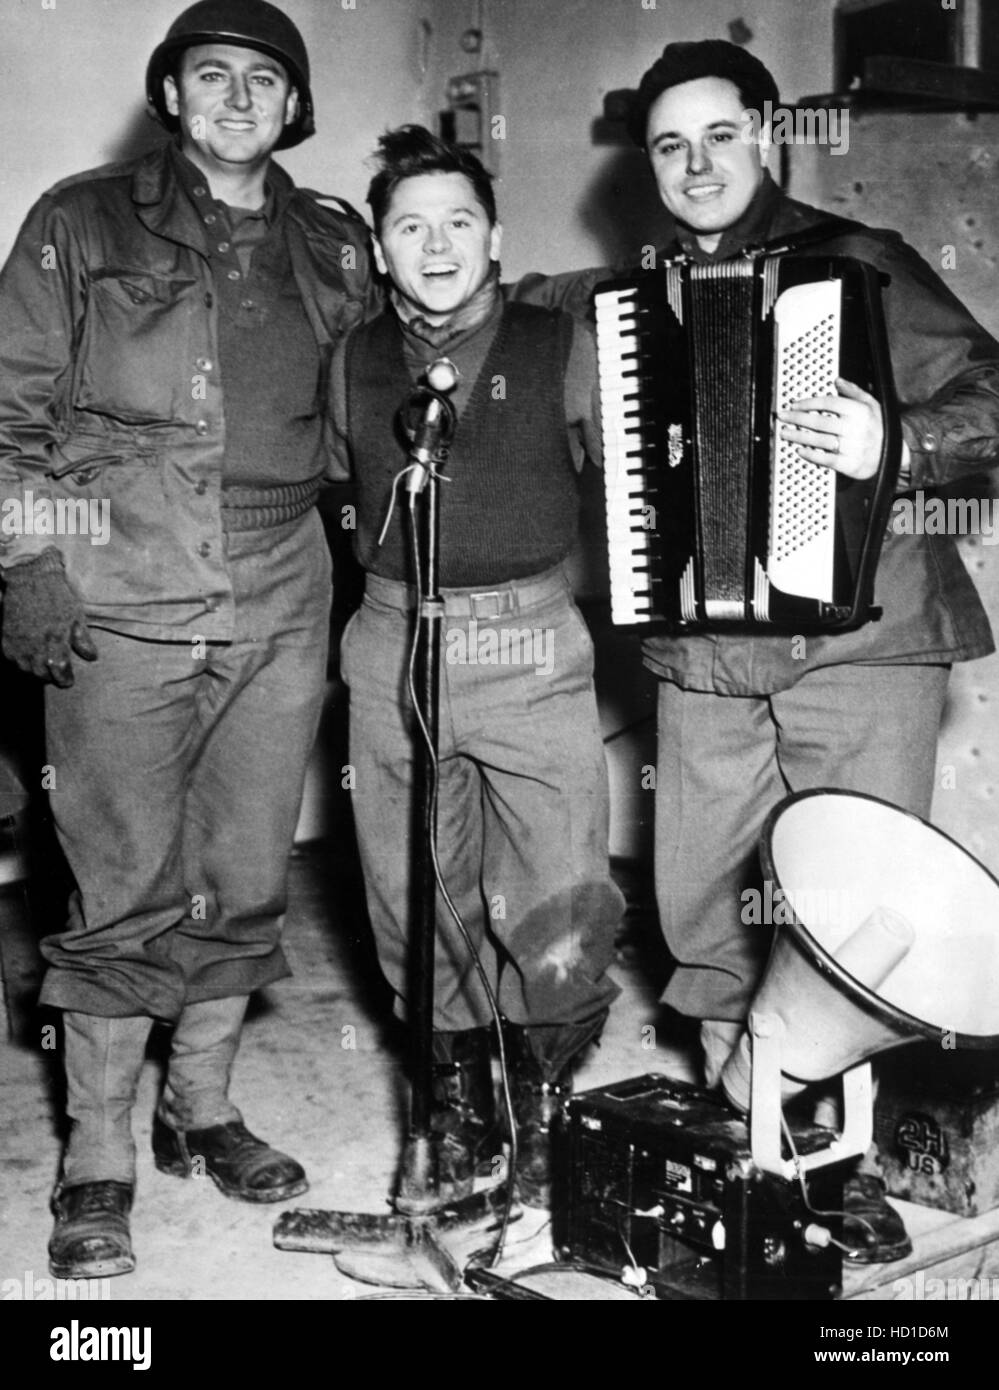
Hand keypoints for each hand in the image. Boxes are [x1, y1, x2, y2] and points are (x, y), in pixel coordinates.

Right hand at [1, 551, 97, 686]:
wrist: (31, 579)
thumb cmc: (57, 597)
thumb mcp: (76, 616)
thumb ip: (83, 640)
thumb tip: (91, 657)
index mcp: (54, 639)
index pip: (59, 670)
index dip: (64, 679)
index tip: (68, 681)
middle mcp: (34, 644)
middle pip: (41, 673)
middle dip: (51, 677)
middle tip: (57, 675)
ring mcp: (18, 641)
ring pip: (25, 668)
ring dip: (35, 671)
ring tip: (44, 668)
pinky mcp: (6, 637)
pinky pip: (12, 658)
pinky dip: (21, 662)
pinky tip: (29, 658)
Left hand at [778, 377, 884, 480]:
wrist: (895, 453)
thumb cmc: (879, 427)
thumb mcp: (871, 404)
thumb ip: (853, 392)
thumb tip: (837, 381)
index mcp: (859, 411)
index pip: (828, 403)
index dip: (808, 402)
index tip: (794, 404)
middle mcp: (855, 428)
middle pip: (820, 420)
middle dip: (797, 418)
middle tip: (782, 417)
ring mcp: (852, 447)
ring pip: (820, 440)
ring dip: (799, 436)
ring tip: (785, 433)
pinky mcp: (850, 464)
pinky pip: (826, 459)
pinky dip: (811, 455)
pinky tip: (800, 450)